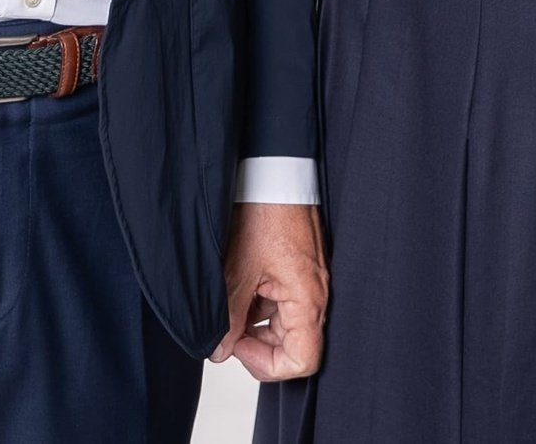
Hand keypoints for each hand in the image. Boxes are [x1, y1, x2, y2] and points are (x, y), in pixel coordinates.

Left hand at [214, 202, 326, 381]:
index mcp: (307, 298)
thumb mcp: (237, 271)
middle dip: (257, 344)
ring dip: (255, 322)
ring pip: (285, 324)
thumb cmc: (265, 210)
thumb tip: (220, 350)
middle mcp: (315, 293)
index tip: (238, 346)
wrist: (273, 170)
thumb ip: (229, 318)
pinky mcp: (298, 270)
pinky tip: (239, 283)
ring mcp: (308, 281)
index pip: (302, 359)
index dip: (266, 365)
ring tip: (230, 299)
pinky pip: (282, 302)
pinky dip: (259, 302)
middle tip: (227, 328)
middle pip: (293, 345)